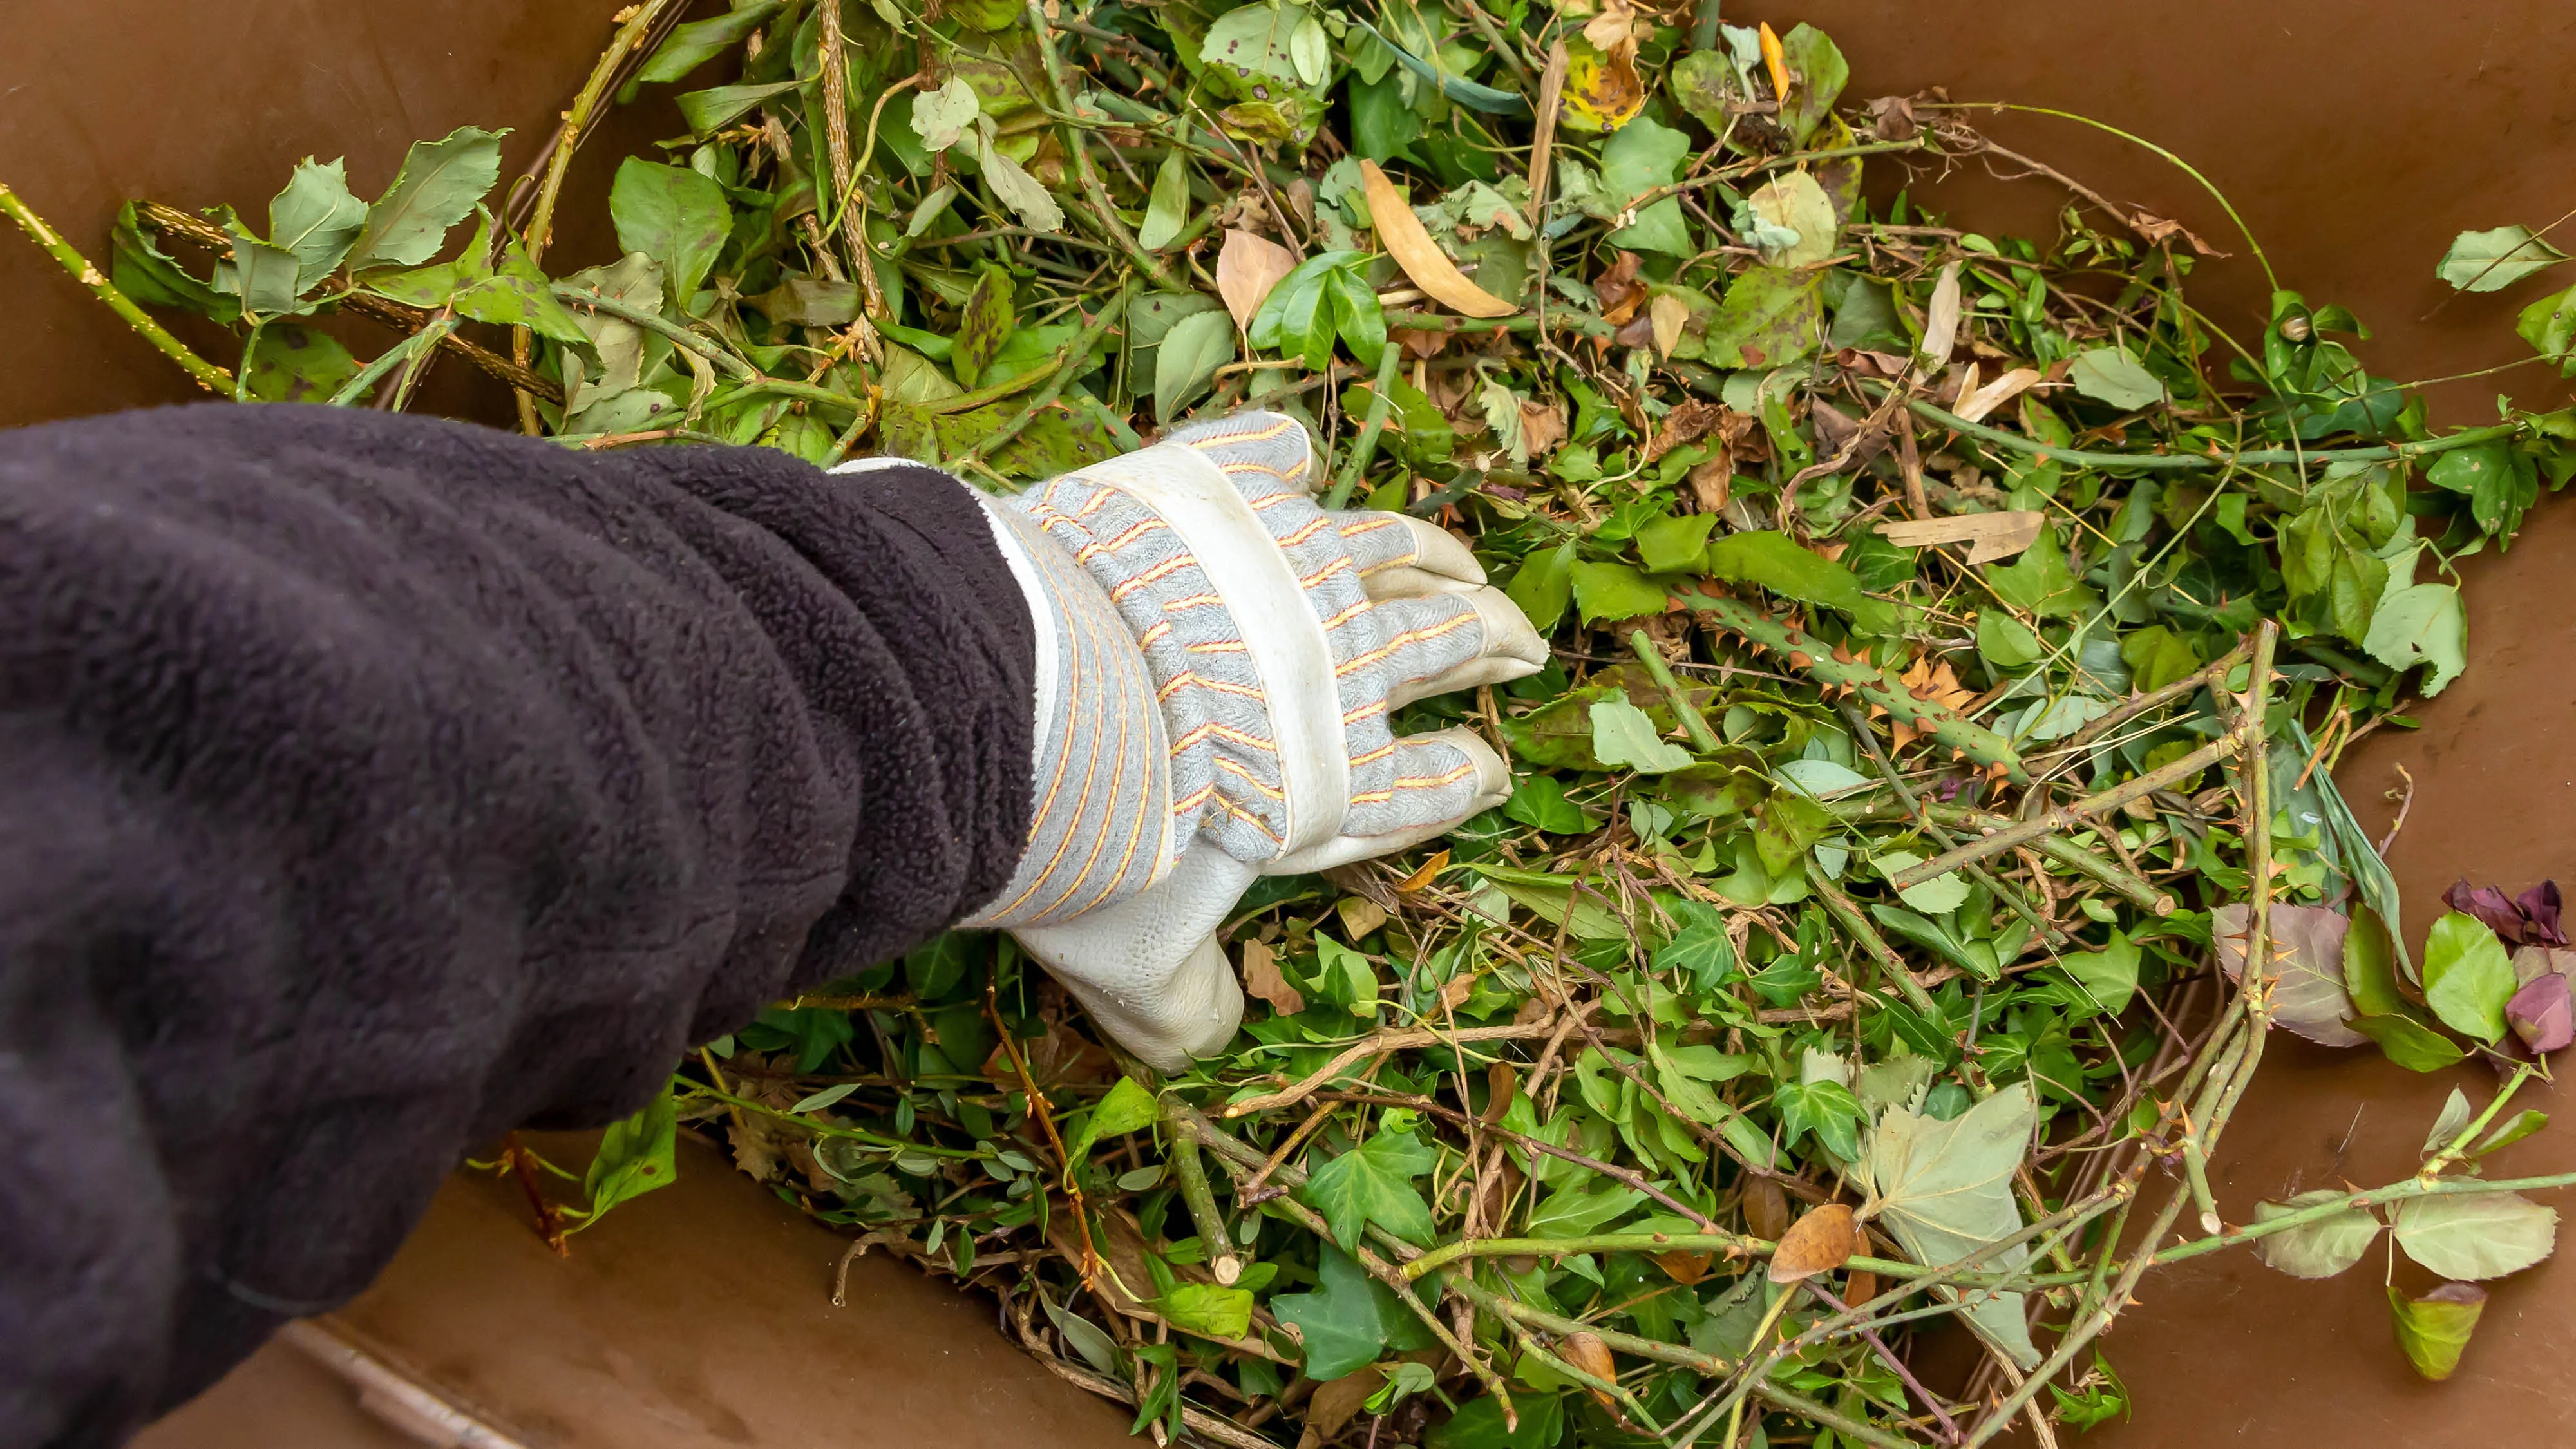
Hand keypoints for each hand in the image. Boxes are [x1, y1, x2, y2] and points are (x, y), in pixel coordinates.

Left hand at [957, 413, 1545, 1067]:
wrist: (1044, 693)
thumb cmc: (1104, 840)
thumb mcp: (1137, 964)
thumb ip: (1180, 1009)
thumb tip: (1198, 1042)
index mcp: (1337, 782)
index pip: (1428, 784)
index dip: (1464, 780)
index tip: (1489, 770)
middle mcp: (1341, 663)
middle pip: (1446, 644)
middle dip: (1492, 643)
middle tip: (1523, 643)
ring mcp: (1289, 562)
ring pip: (1394, 546)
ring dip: (1438, 554)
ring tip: (1464, 561)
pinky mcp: (1221, 488)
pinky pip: (1274, 457)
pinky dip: (1290, 458)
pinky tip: (1299, 455)